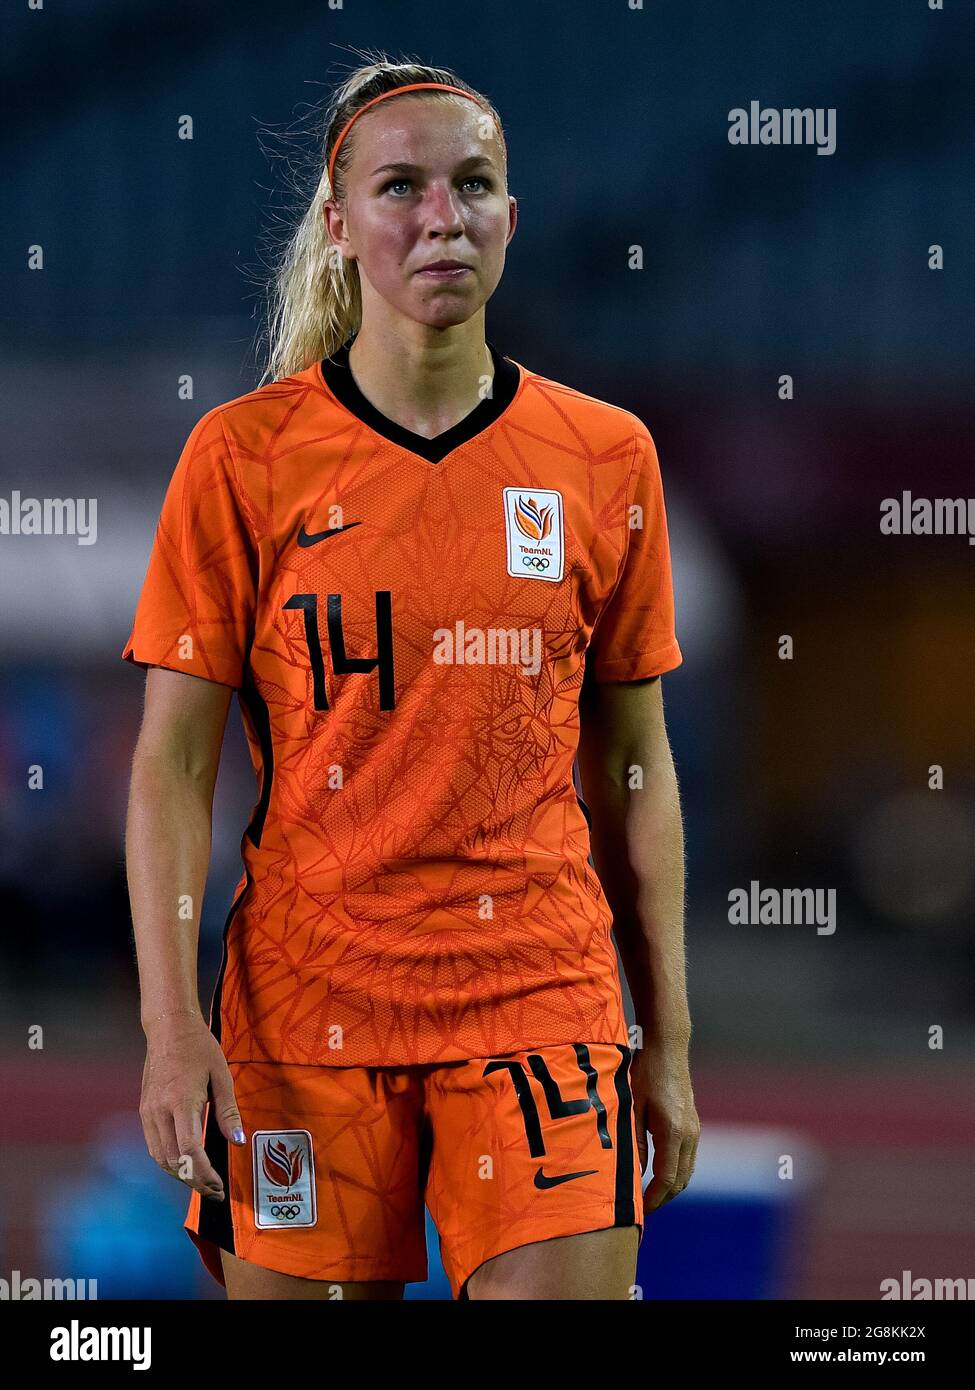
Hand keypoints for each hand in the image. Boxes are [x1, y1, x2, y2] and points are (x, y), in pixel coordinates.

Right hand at [139, 1012, 245, 1200]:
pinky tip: (186, 1163)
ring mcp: (148, 1112)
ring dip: (180, 1175)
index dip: (203, 1173)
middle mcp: (159, 1110)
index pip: (189, 1149)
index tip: (219, 1185)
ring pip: (160, 1158)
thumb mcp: (221, 1075)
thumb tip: (238, 1142)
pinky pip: (154, 1146)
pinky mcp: (144, 1111)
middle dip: (194, 1180)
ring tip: (202, 1181)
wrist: (169, 1029)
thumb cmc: (200, 1048)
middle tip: (214, 1190)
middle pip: (173, 1161)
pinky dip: (169, 1161)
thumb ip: (228, 1111)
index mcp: (181, 1100)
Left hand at [631, 1037, 699, 1215]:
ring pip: (688, 1170)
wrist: (667, 1047)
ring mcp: (695, 1129)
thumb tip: (635, 1175)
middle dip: (663, 1198)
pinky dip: (677, 1171)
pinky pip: (689, 1157)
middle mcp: (690, 1134)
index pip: (667, 1179)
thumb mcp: (632, 1107)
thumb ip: (635, 1142)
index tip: (641, 1212)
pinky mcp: (694, 1123)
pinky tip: (659, 1172)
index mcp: (673, 1131)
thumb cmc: (644, 1072)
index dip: (654, 1199)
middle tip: (642, 1209)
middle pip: (681, 1180)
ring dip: (671, 1186)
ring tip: (649, 1195)